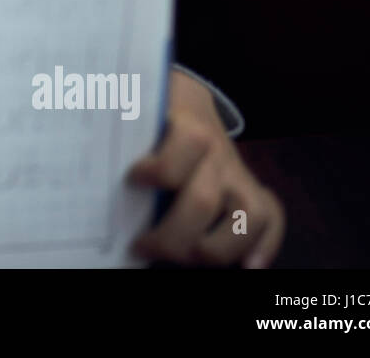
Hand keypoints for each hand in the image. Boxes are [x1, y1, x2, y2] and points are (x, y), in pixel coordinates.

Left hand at [126, 72, 284, 267]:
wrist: (189, 102)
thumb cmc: (153, 119)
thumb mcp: (139, 119)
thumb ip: (126, 139)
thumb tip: (97, 172)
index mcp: (187, 128)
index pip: (185, 147)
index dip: (159, 170)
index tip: (132, 180)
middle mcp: (217, 154)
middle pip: (202, 201)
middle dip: (171, 236)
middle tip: (140, 246)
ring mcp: (239, 175)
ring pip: (247, 217)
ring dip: (214, 248)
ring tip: (183, 258)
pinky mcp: (255, 191)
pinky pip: (273, 219)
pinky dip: (265, 246)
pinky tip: (246, 267)